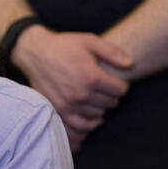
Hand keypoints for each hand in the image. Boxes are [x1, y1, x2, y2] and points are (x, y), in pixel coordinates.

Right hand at [11, 26, 133, 150]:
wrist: (35, 54)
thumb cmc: (64, 46)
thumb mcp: (89, 41)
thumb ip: (112, 52)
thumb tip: (131, 64)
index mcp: (91, 77)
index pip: (120, 90)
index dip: (122, 85)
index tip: (116, 80)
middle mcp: (81, 94)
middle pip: (111, 104)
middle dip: (112, 96)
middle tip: (106, 88)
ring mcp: (69, 106)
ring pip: (98, 116)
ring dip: (101, 109)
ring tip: (97, 99)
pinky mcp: (59, 112)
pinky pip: (80, 127)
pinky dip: (89, 125)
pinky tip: (92, 118)